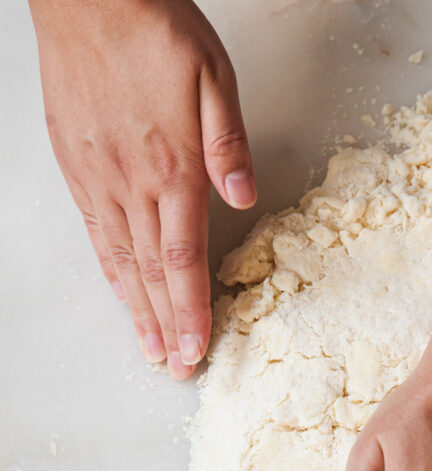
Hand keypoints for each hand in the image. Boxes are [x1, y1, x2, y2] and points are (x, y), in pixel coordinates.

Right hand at [31, 0, 255, 377]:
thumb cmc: (155, 30)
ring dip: (137, 311)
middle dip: (167, 326)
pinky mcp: (78, 167)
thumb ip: (229, 143)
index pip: (184, 259)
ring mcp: (100, 178)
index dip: (191, 310)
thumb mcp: (213, 76)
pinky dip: (110, 271)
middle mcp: (133, 183)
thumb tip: (245, 197)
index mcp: (173, 168)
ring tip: (147, 349)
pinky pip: (95, 232)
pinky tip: (119, 293)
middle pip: (153, 272)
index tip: (197, 349)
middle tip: (176, 368)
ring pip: (121, 261)